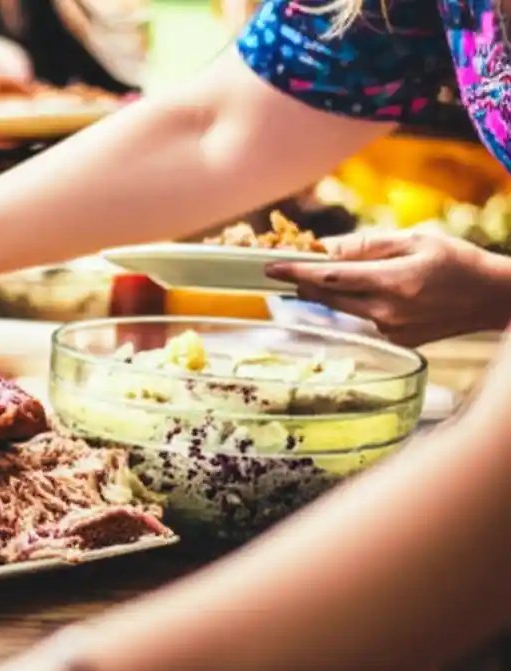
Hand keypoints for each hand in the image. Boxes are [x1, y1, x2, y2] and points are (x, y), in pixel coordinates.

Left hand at [265, 232, 510, 345]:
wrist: (491, 298)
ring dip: (329, 294)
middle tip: (281, 271)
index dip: (297, 273)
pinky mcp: (395, 341)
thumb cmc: (456, 260)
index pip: (331, 278)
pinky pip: (363, 320)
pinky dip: (357, 305)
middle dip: (303, 284)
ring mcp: (391, 331)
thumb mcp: (415, 240)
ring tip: (324, 277)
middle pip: (329, 298)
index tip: (271, 267)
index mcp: (394, 283)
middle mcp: (389, 312)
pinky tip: (372, 294)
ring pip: (344, 309)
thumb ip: (367, 246)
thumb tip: (325, 248)